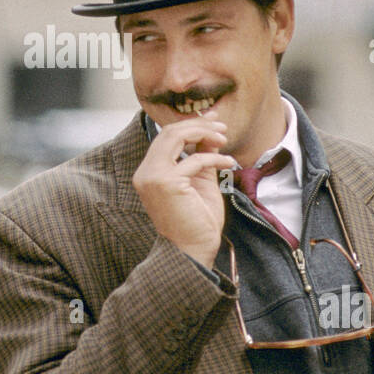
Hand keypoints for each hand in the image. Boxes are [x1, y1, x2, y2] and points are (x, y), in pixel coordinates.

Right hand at [132, 112, 238, 266]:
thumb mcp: (201, 182)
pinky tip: (228, 162)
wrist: (193, 251)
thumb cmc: (197, 222)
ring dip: (204, 133)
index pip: (166, 138)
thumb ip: (201, 157)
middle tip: (221, 126)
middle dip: (198, 125)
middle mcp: (145, 172)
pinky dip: (215, 157)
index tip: (212, 121)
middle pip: (169, 132)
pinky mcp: (167, 183)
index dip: (190, 126)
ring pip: (176, 137)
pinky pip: (194, 159)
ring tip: (224, 138)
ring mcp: (153, 177)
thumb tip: (210, 136)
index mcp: (149, 172)